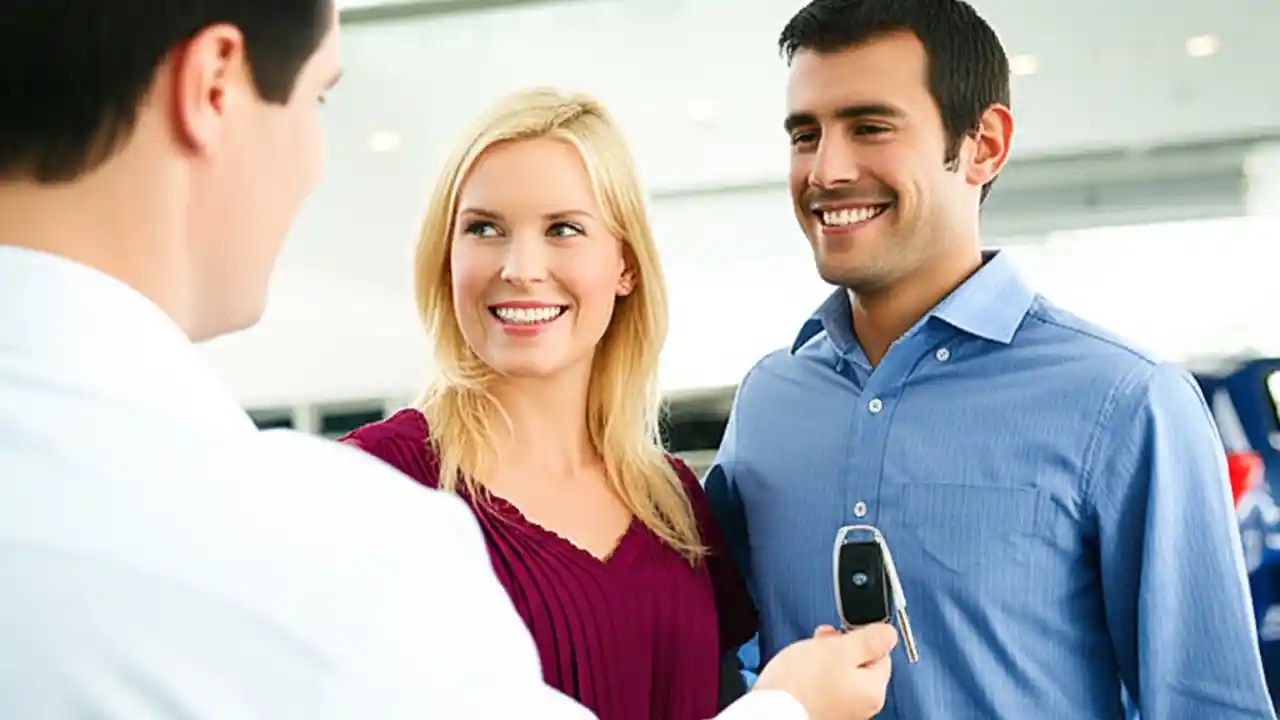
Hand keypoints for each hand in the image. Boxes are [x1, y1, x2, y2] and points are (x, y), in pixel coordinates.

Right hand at [752, 623, 896, 719]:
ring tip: (804, 659)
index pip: (881, 653)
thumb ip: (870, 639)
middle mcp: (861, 706)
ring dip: (824, 662)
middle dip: (839, 649)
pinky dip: (813, 678)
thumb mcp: (840, 649)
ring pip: (839, 675)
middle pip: (859, 665)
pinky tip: (799, 675)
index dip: (859, 637)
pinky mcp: (821, 712)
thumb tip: (889, 634)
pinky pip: (824, 688)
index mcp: (873, 690)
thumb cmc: (801, 685)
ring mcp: (841, 712)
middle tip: (820, 643)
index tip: (840, 633)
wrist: (769, 713)